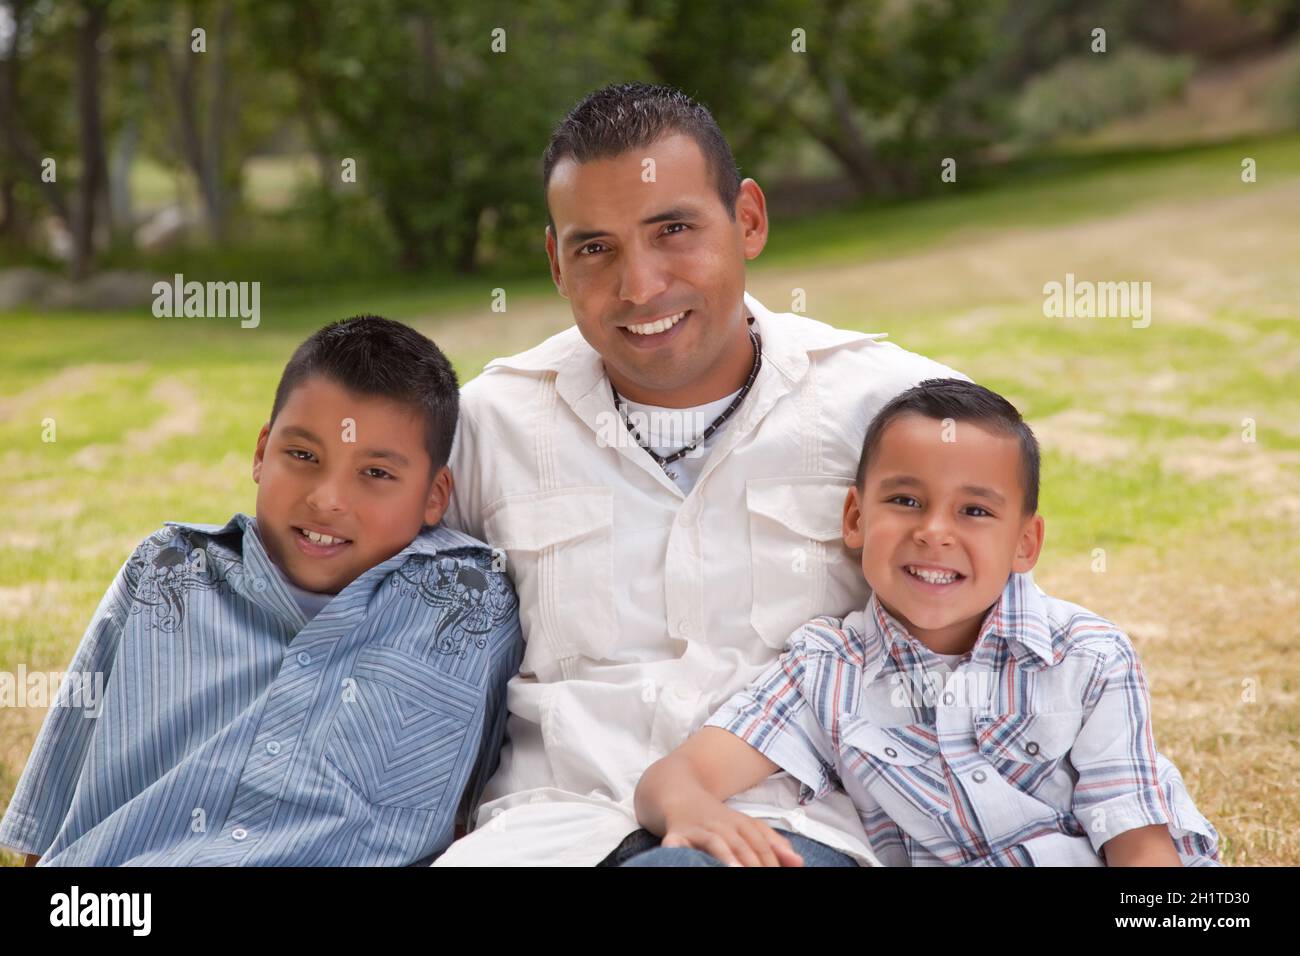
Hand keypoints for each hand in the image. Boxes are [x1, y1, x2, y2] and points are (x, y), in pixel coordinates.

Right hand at [661, 803, 804, 866]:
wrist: (678, 791)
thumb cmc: (717, 819)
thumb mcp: (746, 826)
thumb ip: (772, 843)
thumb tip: (799, 862)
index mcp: (741, 824)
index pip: (762, 845)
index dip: (772, 861)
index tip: (779, 876)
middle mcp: (722, 825)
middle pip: (742, 844)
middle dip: (754, 864)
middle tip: (763, 878)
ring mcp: (699, 829)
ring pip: (716, 842)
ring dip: (727, 856)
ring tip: (736, 871)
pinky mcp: (676, 834)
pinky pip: (678, 844)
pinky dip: (680, 851)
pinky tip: (686, 859)